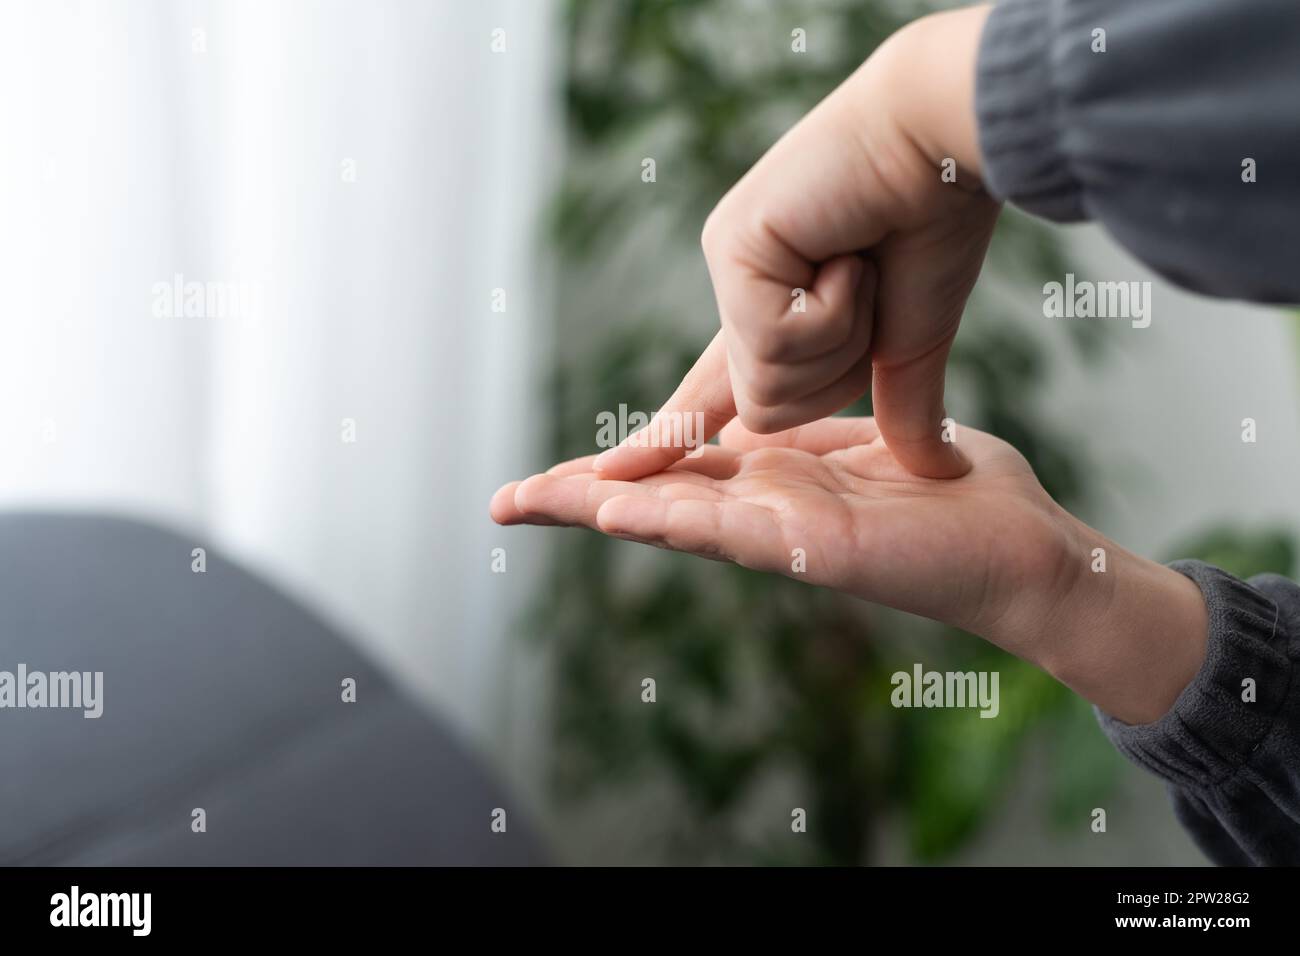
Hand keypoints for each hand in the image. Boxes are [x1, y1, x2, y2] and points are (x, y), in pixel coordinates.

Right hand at [494, 417, 1208, 724]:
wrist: (1027, 544)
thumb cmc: (955, 493)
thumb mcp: (869, 441)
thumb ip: (812, 429)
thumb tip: (767, 404)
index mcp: (774, 483)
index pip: (676, 471)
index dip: (613, 468)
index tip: (558, 470)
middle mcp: (766, 511)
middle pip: (655, 500)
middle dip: (579, 498)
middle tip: (505, 500)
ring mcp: (786, 535)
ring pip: (675, 518)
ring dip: (603, 511)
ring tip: (532, 502)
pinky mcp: (817, 550)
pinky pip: (734, 531)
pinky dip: (672, 520)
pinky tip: (618, 511)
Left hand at [593, 4, 999, 482]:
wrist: (945, 144)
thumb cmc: (932, 226)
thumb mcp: (911, 341)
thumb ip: (901, 403)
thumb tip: (934, 465)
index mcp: (774, 314)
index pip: (712, 390)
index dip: (670, 435)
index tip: (609, 470)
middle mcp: (739, 293)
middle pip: (763, 411)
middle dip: (835, 372)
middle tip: (867, 287)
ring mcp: (729, 270)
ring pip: (766, 386)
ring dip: (839, 337)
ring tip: (856, 260)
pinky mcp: (728, 248)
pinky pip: (776, 341)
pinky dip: (833, 308)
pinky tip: (843, 249)